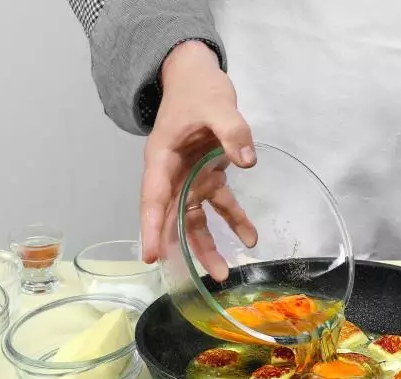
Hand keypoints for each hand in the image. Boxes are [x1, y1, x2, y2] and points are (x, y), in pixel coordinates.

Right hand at [141, 41, 257, 279]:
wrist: (196, 76)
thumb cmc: (198, 89)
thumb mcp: (217, 104)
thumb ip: (232, 131)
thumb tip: (247, 162)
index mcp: (162, 159)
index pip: (153, 199)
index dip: (151, 228)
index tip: (150, 256)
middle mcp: (171, 175)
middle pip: (172, 219)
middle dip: (181, 250)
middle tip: (195, 279)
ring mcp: (189, 178)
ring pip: (193, 220)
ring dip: (207, 246)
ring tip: (223, 274)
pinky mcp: (207, 176)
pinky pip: (219, 205)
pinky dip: (233, 221)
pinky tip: (250, 237)